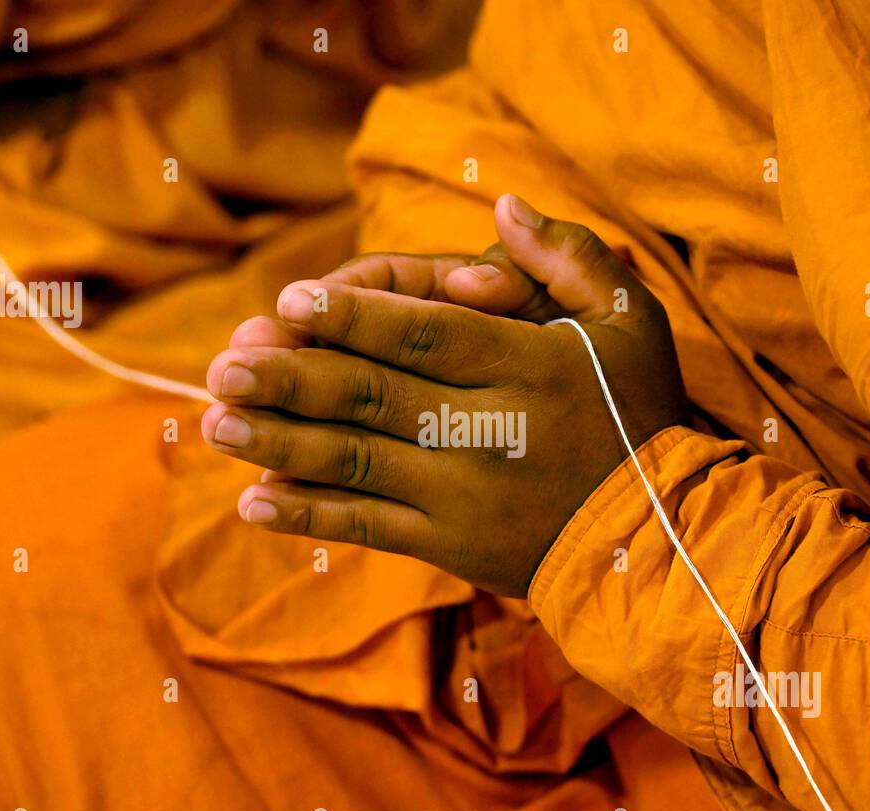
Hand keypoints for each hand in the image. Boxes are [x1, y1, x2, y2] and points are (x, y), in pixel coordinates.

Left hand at [202, 195, 689, 595]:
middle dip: (291, 379)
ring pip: (357, 463)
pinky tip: (254, 502)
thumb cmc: (639, 413)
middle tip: (221, 365)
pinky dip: (311, 514)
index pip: (427, 336)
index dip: (354, 318)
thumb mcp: (628, 321)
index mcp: (526, 369)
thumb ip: (568, 256)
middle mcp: (487, 432)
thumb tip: (502, 206)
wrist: (656, 536)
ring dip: (279, 443)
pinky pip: (370, 527)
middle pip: (373, 397)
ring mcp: (463, 496)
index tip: (287, 303)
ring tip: (214, 423)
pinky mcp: (451, 544)